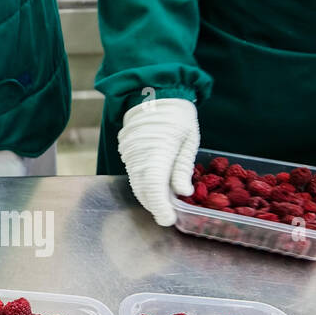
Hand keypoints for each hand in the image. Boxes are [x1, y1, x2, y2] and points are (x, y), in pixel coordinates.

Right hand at [117, 97, 200, 226]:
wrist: (153, 94)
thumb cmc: (177, 116)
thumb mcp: (189, 139)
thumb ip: (183, 167)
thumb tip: (183, 193)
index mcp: (157, 150)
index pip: (154, 186)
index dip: (160, 207)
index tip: (168, 220)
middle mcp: (138, 155)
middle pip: (143, 190)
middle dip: (155, 207)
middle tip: (169, 216)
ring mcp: (129, 155)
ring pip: (137, 185)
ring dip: (149, 198)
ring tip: (164, 205)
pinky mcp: (126, 154)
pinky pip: (134, 176)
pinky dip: (144, 186)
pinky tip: (156, 189)